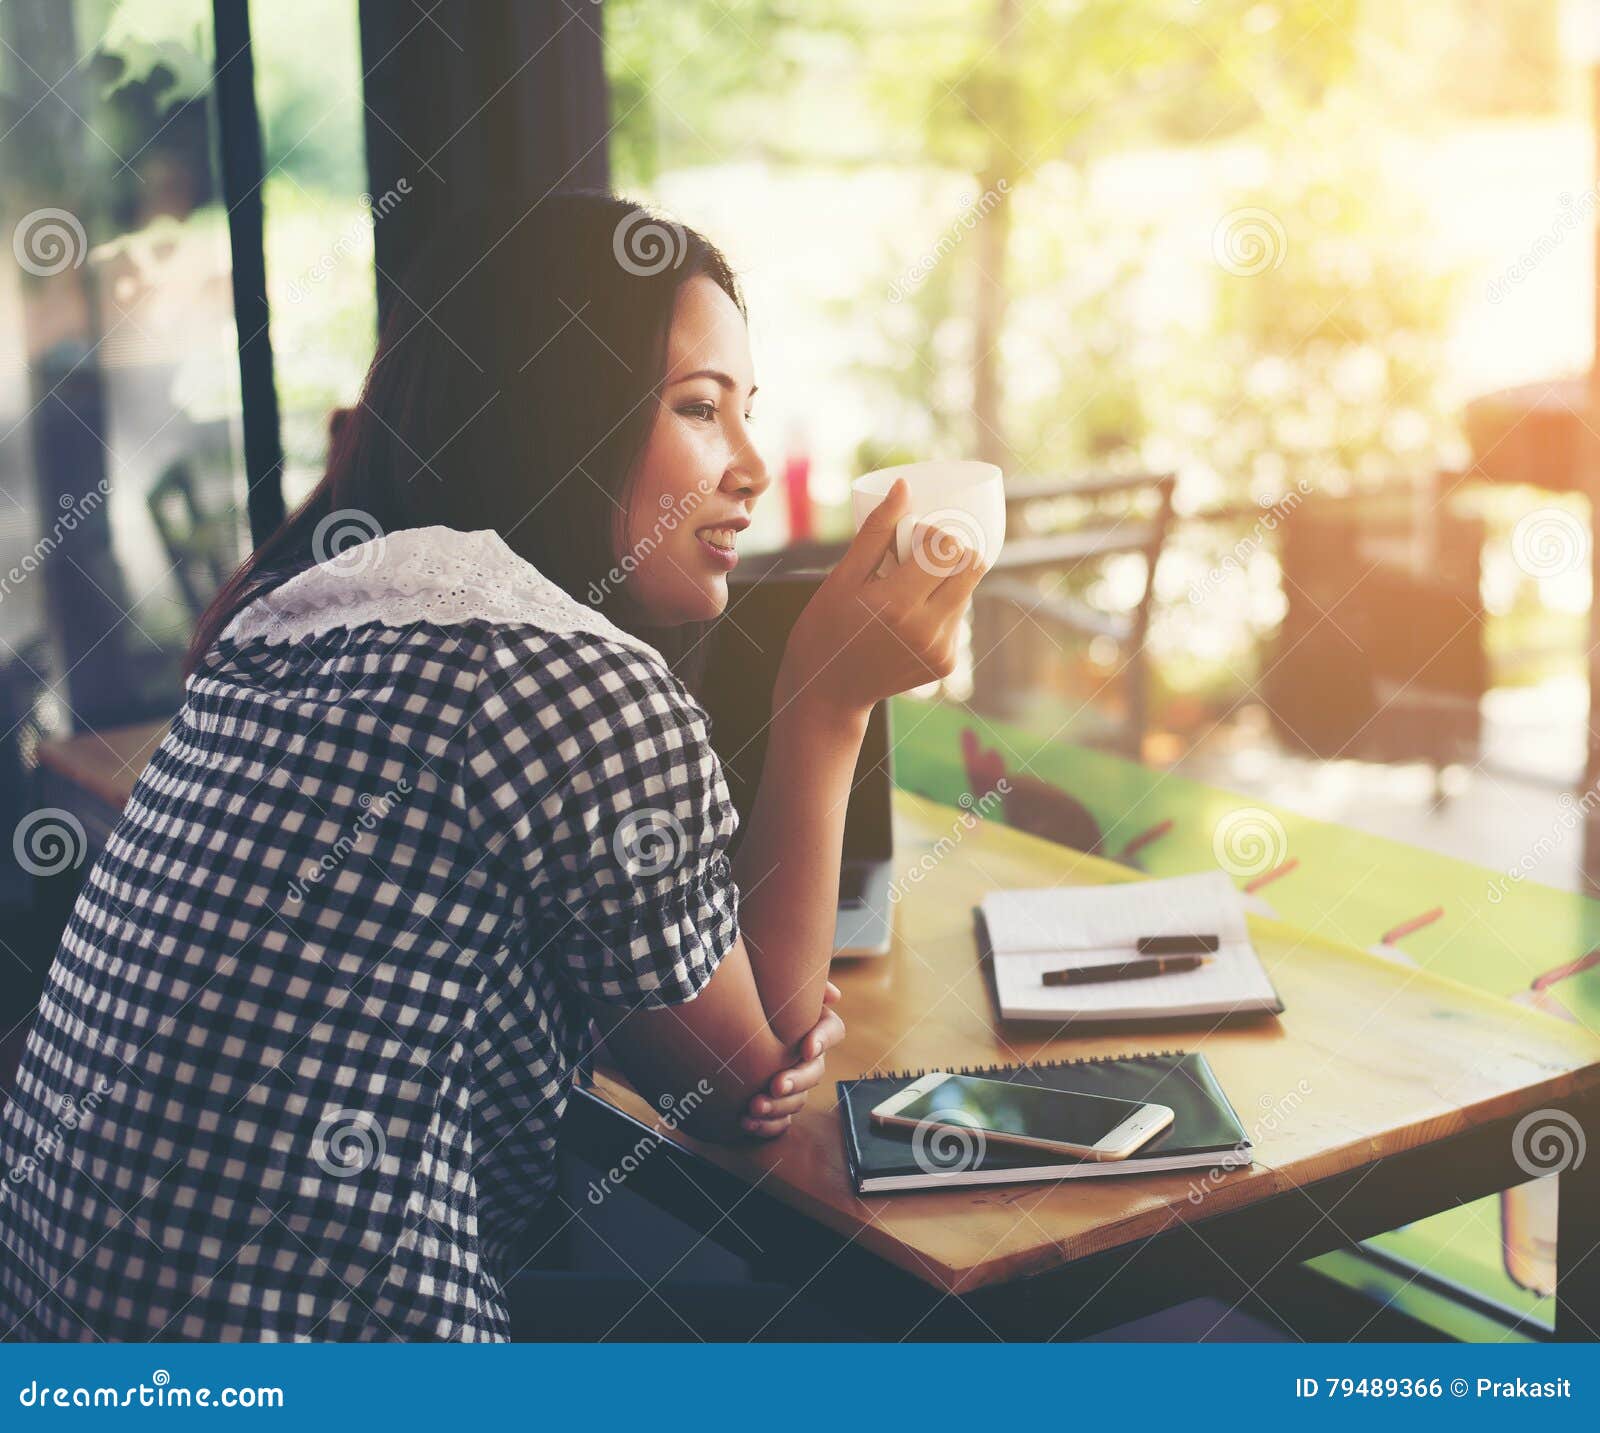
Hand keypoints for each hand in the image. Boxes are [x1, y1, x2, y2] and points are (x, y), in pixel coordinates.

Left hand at [739, 980, 845, 1137]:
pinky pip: (780, 1121)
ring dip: (778, 1106)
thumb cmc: (749, 995)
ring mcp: (791, 1082)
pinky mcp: (774, 1104)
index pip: (832, 1031)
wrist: (713, 1022)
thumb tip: (831, 995)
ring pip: (798, 1100)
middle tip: (775, 1084)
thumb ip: (794, 981)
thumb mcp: (765, 980)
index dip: (823, 1039)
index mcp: (810, 1024)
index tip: (807, 1047)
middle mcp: (805, 1056)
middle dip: (796, 1080)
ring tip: (753, 1106)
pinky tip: (745, 1122)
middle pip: (815, 1072)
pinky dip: (766, 1125)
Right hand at [777, 478, 987, 721]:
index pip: (948, 550)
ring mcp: (940, 651)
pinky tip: (910, 614)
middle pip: (970, 568)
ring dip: (947, 579)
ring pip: (967, 592)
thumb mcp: (842, 578)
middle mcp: (927, 630)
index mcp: (898, 604)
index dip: (935, 534)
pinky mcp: (945, 665)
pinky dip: (941, 606)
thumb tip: (903, 487)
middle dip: (950, 552)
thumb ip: (876, 532)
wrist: (827, 692)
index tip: (912, 537)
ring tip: (909, 585)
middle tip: (918, 555)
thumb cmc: (825, 630)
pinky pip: (957, 619)